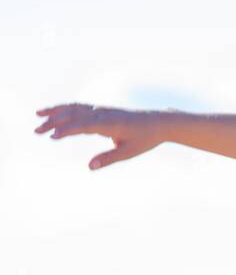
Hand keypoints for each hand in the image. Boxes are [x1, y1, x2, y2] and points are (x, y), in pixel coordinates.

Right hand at [34, 103, 163, 169]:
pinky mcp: (102, 110)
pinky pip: (80, 107)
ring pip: (75, 108)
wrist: (159, 122)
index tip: (52, 137)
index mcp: (111, 123)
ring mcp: (102, 110)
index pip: (84, 125)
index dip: (68, 130)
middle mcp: (104, 113)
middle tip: (37, 131)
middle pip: (75, 114)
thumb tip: (89, 167)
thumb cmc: (145, 138)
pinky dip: (65, 108)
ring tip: (38, 116)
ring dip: (56, 112)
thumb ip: (108, 158)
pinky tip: (53, 113)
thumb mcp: (129, 151)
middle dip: (55, 121)